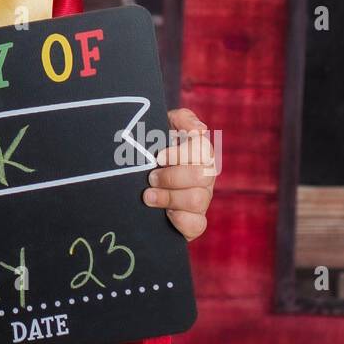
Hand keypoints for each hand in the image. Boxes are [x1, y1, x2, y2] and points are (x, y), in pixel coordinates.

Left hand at [143, 107, 216, 242]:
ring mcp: (202, 200)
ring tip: (148, 196)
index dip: (181, 154)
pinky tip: (164, 214)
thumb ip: (181, 119)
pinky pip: (197, 225)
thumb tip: (199, 129)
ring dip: (169, 197)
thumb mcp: (163, 126)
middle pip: (201, 176)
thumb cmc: (153, 149)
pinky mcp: (194, 222)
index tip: (159, 157)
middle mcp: (205, 177)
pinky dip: (180, 220)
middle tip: (150, 177)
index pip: (203, 150)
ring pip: (197, 200)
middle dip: (172, 177)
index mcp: (200, 153)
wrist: (138, 176)